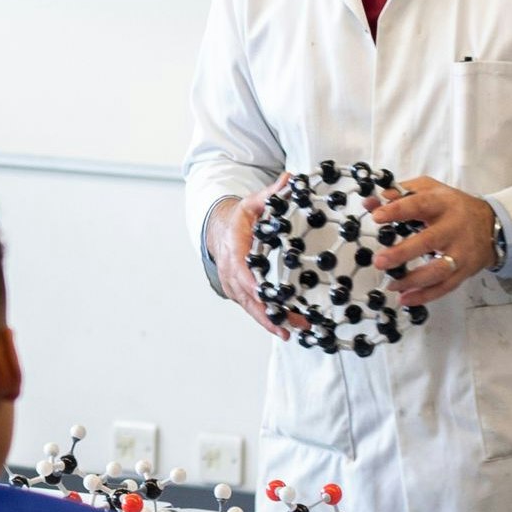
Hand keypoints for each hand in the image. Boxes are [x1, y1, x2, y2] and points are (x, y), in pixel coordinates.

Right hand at [206, 195, 312, 338]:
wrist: (218, 230)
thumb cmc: (239, 218)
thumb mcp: (253, 203)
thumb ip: (271, 193)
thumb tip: (290, 180)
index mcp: (233, 246)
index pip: (239, 267)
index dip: (250, 282)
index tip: (262, 293)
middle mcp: (229, 270)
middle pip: (246, 295)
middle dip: (267, 311)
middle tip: (288, 324)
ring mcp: (233, 284)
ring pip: (250, 306)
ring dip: (271, 320)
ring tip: (293, 331)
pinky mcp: (239, 293)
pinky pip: (253, 308)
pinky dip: (268, 320)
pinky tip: (286, 329)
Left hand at [369, 175, 499, 308]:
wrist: (493, 225)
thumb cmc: (452, 206)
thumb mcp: (429, 189)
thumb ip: (399, 193)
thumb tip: (369, 202)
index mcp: (442, 203)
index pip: (419, 205)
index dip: (398, 210)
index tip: (376, 216)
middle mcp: (453, 228)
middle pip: (429, 241)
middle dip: (403, 253)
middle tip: (379, 261)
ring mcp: (461, 252)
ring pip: (439, 270)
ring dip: (413, 280)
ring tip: (391, 284)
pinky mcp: (465, 271)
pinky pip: (445, 287)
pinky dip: (425, 295)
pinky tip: (405, 298)